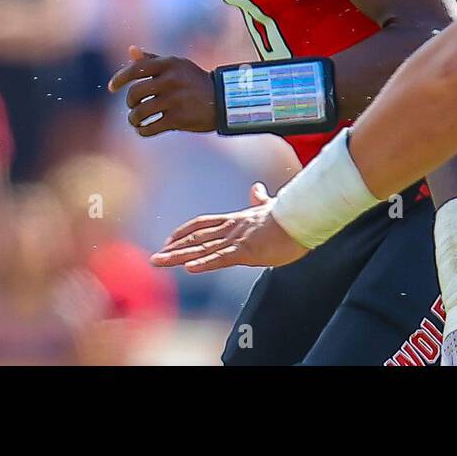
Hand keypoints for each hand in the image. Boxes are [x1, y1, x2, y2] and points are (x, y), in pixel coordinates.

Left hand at [107, 45, 216, 134]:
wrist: (224, 101)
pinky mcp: (178, 119)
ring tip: (138, 120)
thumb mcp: (177, 66)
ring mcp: (174, 100)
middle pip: (134, 93)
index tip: (111, 88)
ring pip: (139, 113)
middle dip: (130, 103)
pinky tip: (144, 129)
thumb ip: (153, 59)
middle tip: (135, 106)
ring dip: (134, 119)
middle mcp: (171, 80)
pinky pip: (150, 128)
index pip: (135, 69)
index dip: (119, 79)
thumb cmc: (195, 82)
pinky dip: (143, 131)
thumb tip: (131, 50)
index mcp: (169, 63)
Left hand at [150, 183, 309, 271]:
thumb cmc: (290, 213)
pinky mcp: (247, 250)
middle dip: (173, 248)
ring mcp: (237, 239)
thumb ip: (260, 200)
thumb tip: (256, 188)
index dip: (184, 232)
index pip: (203, 224)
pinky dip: (204, 264)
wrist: (302, 215)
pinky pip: (222, 258)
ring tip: (159, 261)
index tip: (169, 240)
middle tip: (154, 258)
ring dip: (178, 256)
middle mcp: (232, 228)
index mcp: (236, 219)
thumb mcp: (271, 206)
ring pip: (202, 248)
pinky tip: (189, 268)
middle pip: (196, 238)